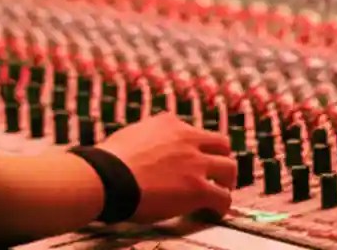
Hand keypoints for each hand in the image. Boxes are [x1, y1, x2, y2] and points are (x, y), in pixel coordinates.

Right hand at [97, 113, 235, 223]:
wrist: (107, 178)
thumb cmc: (107, 162)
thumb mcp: (130, 135)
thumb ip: (144, 138)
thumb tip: (139, 148)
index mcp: (168, 124)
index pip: (193, 131)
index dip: (196, 148)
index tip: (193, 158)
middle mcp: (186, 138)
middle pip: (221, 143)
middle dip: (220, 157)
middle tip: (216, 172)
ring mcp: (195, 163)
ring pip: (229, 167)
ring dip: (226, 180)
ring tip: (221, 191)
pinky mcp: (197, 188)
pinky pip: (222, 197)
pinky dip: (221, 205)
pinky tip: (214, 211)